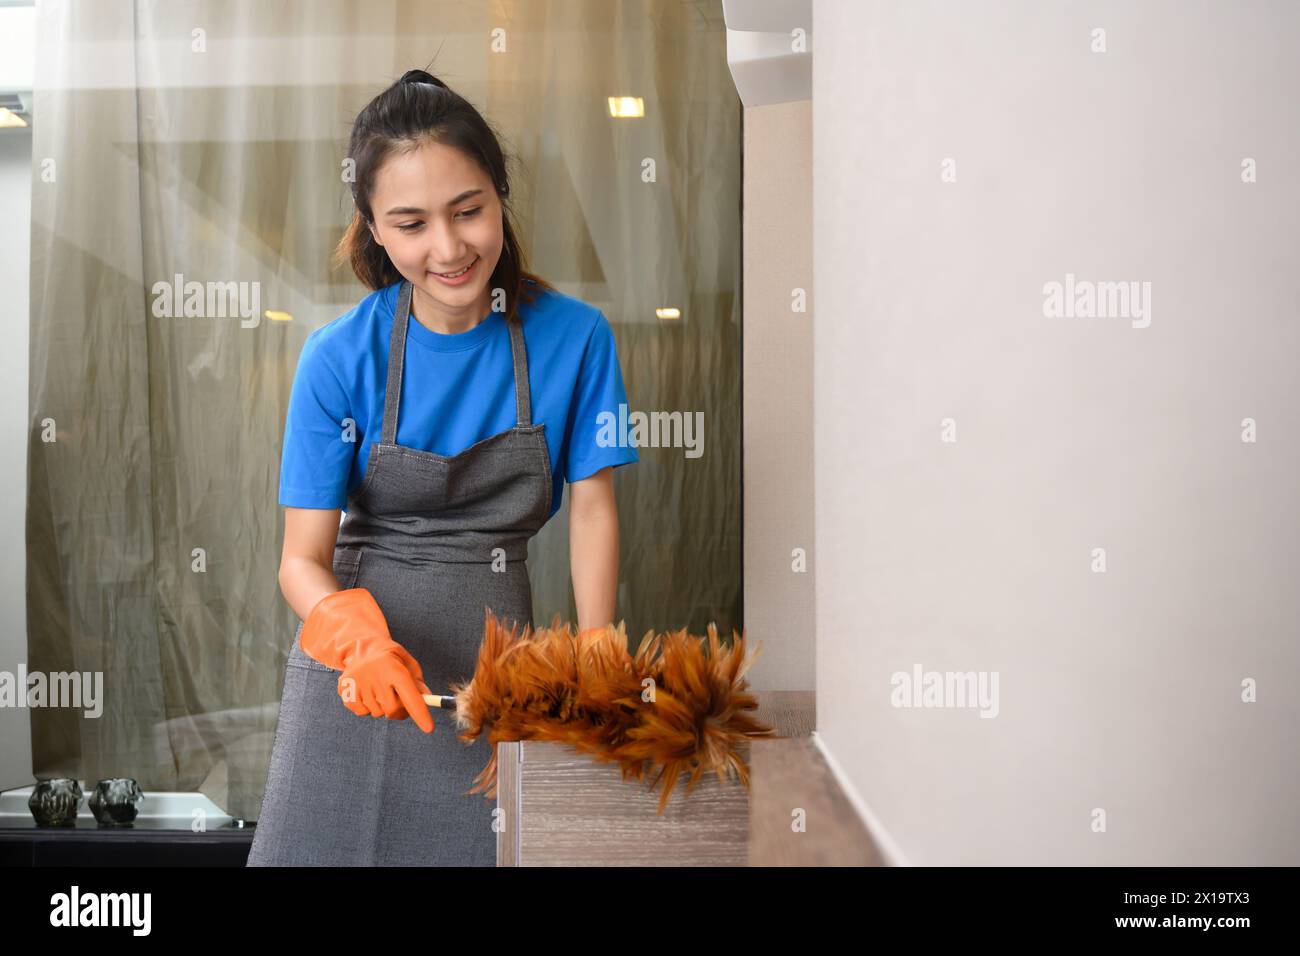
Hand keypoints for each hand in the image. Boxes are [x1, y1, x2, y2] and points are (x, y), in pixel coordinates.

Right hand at [299, 587, 434, 732]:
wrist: (362, 647)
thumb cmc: (392, 658)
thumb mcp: (408, 664)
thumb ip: (419, 682)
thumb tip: (427, 699)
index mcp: (394, 669)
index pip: (410, 696)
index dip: (420, 713)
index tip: (429, 728)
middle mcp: (375, 676)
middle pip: (393, 709)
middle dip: (399, 711)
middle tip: (400, 701)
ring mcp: (358, 684)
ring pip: (377, 712)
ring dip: (382, 707)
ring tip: (379, 689)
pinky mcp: (345, 690)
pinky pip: (361, 712)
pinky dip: (367, 707)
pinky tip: (367, 692)